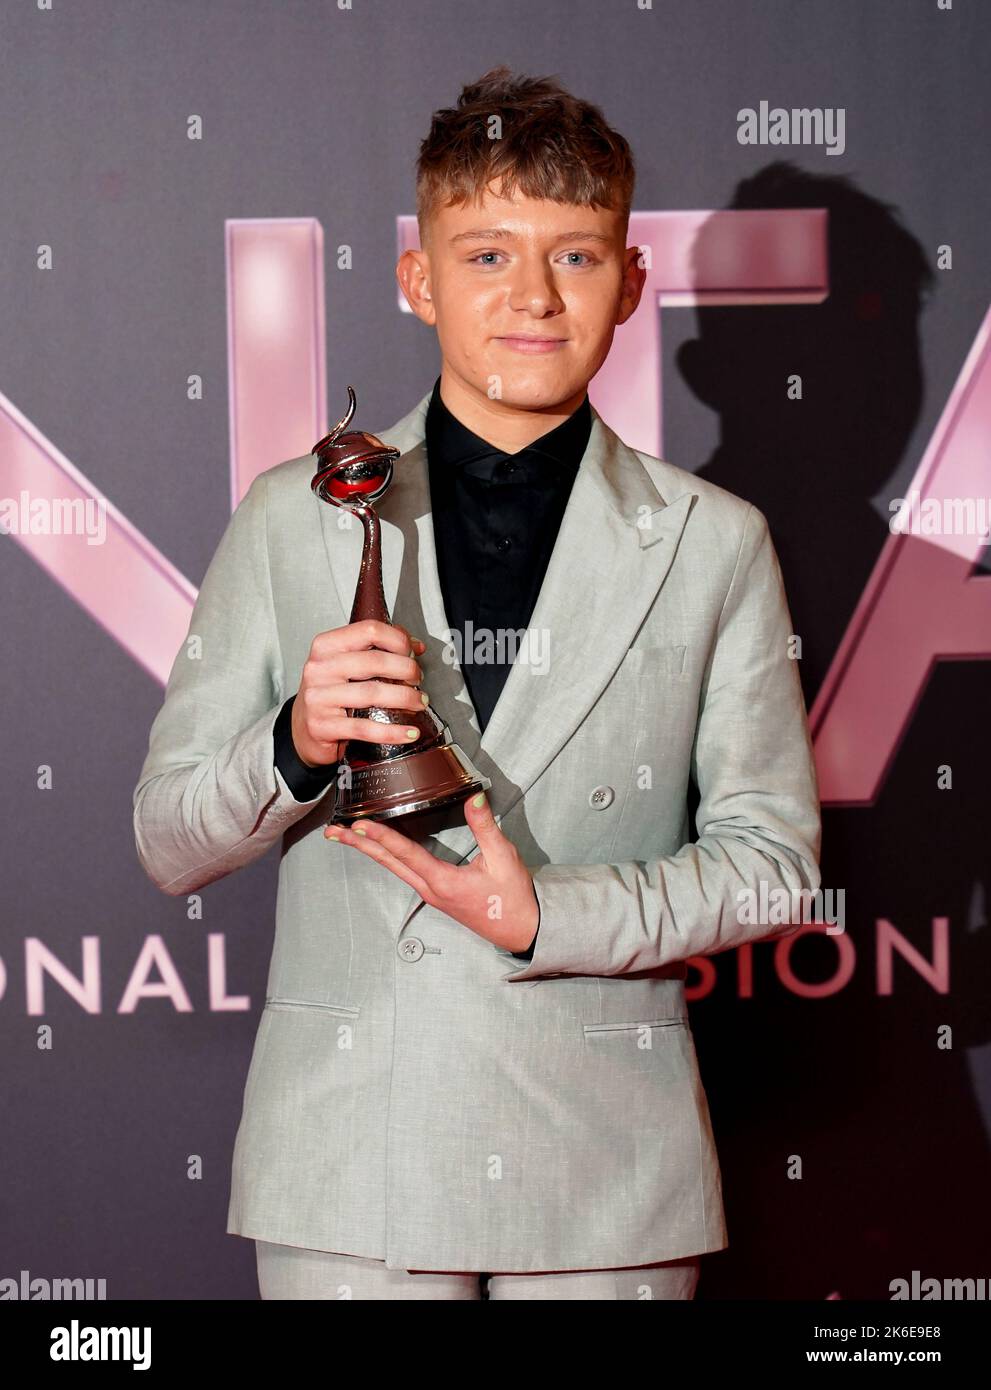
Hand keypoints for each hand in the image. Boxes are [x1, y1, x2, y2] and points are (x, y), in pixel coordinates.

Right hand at [291, 619, 428, 766]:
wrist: (302, 728)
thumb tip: (415, 645)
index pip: (369, 631)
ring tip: (419, 702)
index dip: (398, 640)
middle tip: (418, 679)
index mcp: (326, 646)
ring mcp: (319, 698)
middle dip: (407, 670)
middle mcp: (319, 669)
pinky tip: (409, 732)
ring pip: (372, 694)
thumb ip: (378, 649)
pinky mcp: (323, 726)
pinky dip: (393, 732)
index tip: (412, 653)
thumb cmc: (329, 693)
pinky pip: (365, 728)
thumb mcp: (347, 664)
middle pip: (374, 661)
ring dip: (405, 698)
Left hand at [323, 792, 538, 952]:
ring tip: (347, 837)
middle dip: (358, 846)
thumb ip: (486, 828)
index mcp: (443, 882)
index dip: (381, 836)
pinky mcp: (436, 894)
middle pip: (388, 863)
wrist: (522, 930)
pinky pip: (405, 871)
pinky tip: (381, 848)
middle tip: (332, 832)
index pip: (406, 853)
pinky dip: (388, 856)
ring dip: (369, 851)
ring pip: (393, 868)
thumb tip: (474, 798)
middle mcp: (430, 889)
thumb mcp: (503, 858)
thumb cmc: (512, 898)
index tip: (358, 825)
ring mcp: (431, 893)